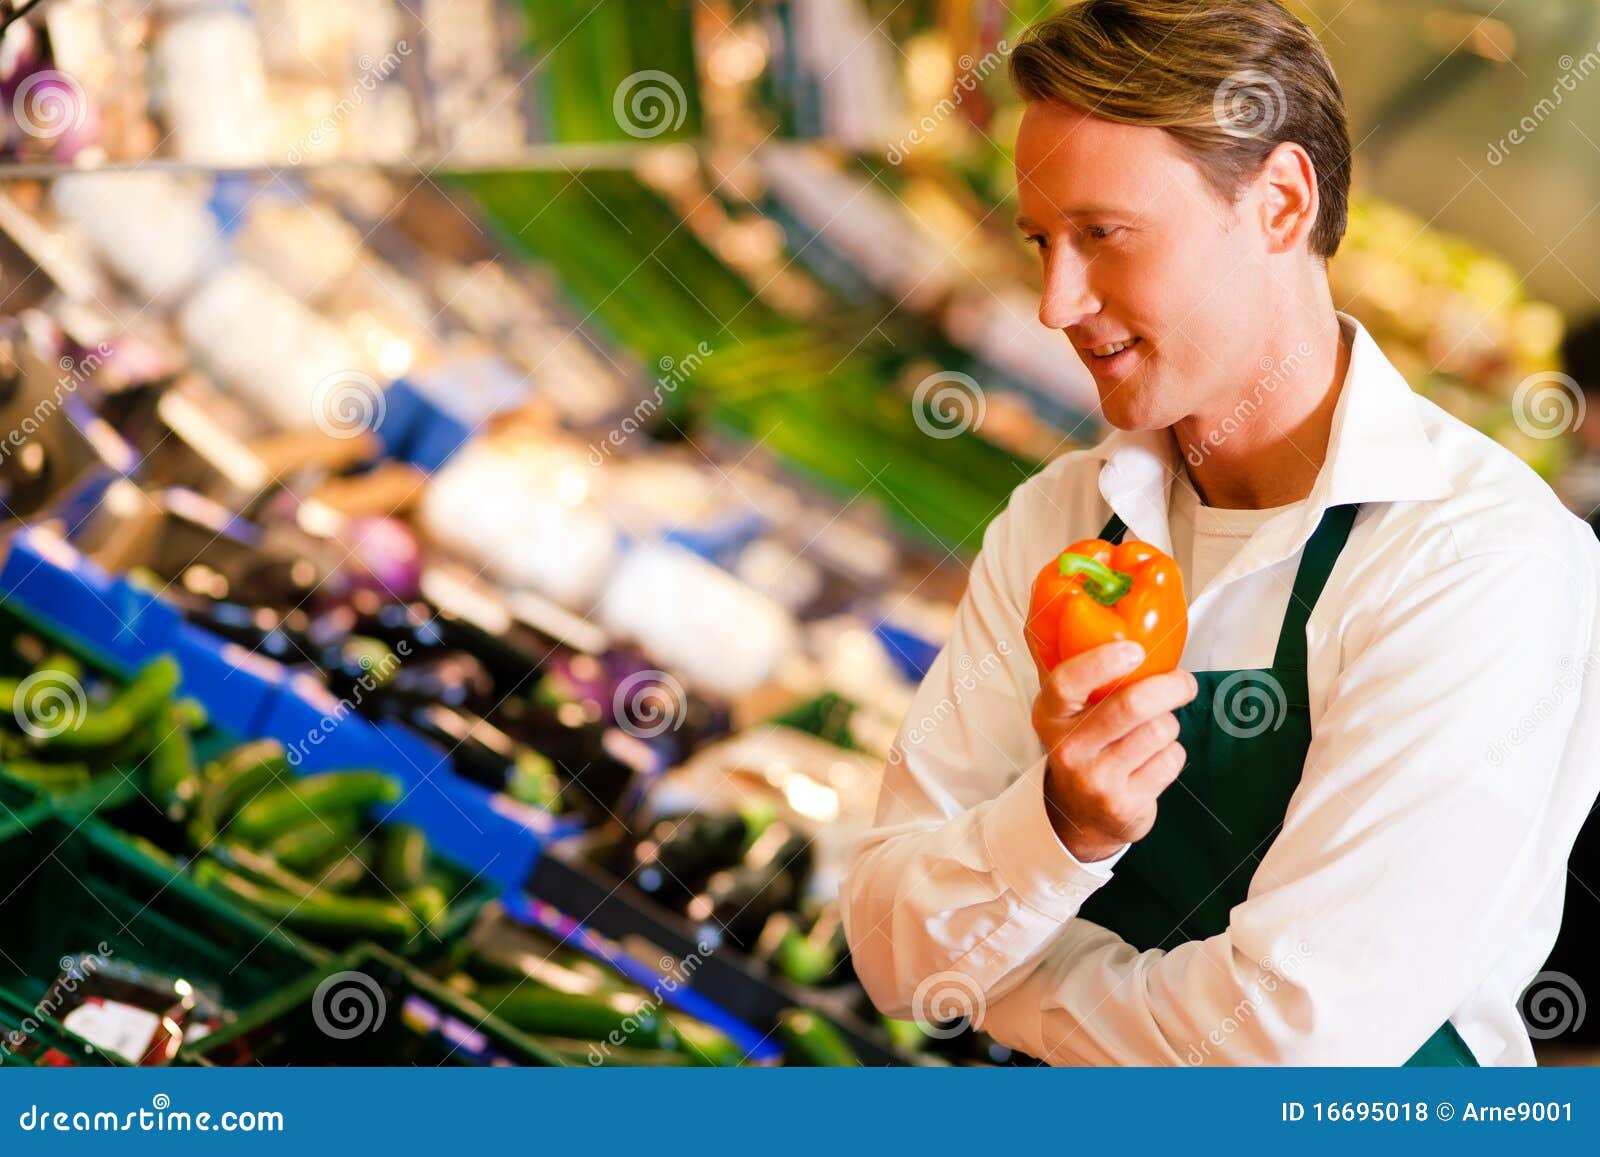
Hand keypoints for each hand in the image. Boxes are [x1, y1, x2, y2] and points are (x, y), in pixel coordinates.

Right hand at [1031, 641, 1199, 862]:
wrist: (1081, 814)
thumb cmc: (1086, 745)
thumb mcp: (1069, 711)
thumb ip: (1083, 672)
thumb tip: (1107, 614)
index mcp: (1049, 714)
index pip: (1067, 683)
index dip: (1102, 662)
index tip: (1134, 649)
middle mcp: (1067, 747)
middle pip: (1132, 705)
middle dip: (1170, 687)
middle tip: (1183, 682)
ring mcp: (1094, 780)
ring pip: (1159, 731)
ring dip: (1170, 724)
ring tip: (1156, 729)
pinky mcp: (1123, 804)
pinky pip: (1170, 760)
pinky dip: (1172, 753)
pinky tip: (1154, 759)